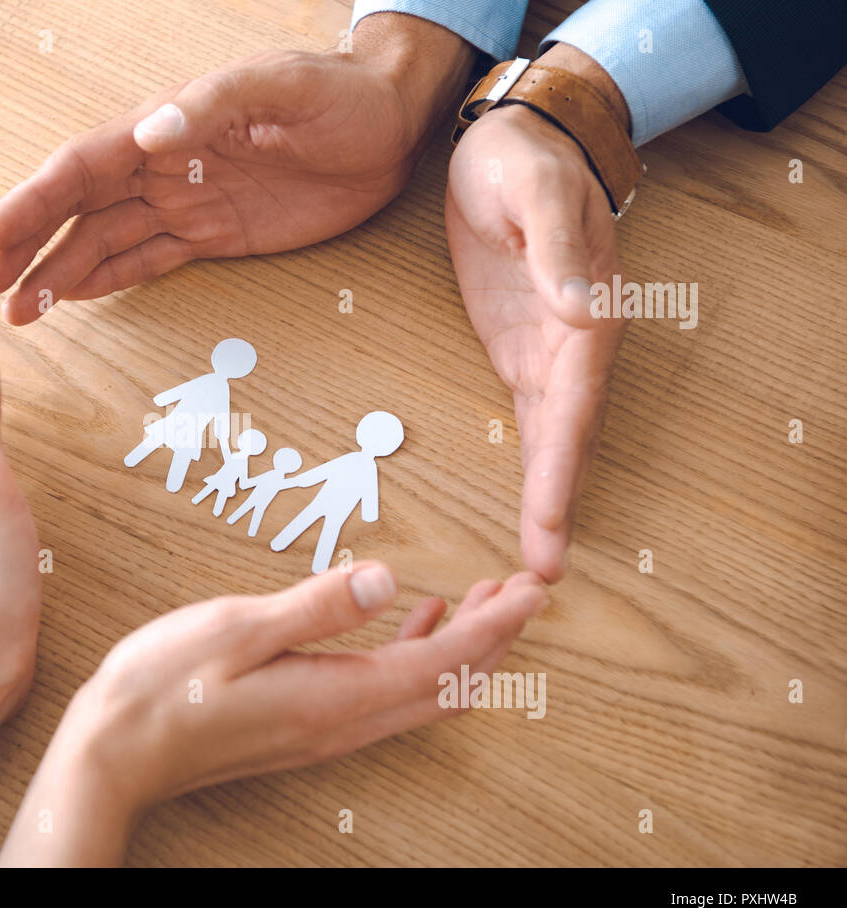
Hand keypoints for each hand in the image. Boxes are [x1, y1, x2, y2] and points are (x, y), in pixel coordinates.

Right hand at [0, 14, 474, 323]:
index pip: (78, 169)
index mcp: (164, 128)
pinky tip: (74, 299)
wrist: (390, 127)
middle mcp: (161, 167)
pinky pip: (148, 260)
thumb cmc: (337, 94)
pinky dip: (109, 280)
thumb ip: (211, 107)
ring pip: (105, 242)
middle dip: (28, 246)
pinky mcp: (213, 236)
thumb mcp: (279, 87)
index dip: (29, 204)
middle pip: (77, 210)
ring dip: (59, 274)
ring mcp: (184, 204)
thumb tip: (146, 135)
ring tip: (18, 312)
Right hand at [0, 563, 545, 864]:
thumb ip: (317, 605)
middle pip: (446, 685)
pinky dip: (414, 659)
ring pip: (419, 694)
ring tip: (479, 601)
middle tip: (523, 591)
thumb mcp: (236, 628)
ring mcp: (323, 732)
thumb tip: (389, 577)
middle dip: (493, 638)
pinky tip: (404, 623)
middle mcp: (341, 723)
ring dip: (458, 649)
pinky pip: (385, 697)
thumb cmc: (161, 689)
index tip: (535, 590)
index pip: (442, 662)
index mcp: (335, 696)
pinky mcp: (304, 728)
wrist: (116, 755)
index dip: (495, 625)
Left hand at [444, 45, 631, 581]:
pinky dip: (533, 462)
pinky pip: (530, 415)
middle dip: (557, 504)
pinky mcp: (521, 348)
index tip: (549, 522)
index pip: (573, 405)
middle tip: (544, 572)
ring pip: (551, 436)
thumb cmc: (523, 160)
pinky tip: (534, 502)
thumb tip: (583, 312)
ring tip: (541, 557)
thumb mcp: (535, 191)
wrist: (515, 140)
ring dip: (548, 495)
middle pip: (567, 437)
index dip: (560, 466)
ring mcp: (550, 349)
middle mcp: (578, 342)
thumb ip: (556, 252)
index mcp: (587, 313)